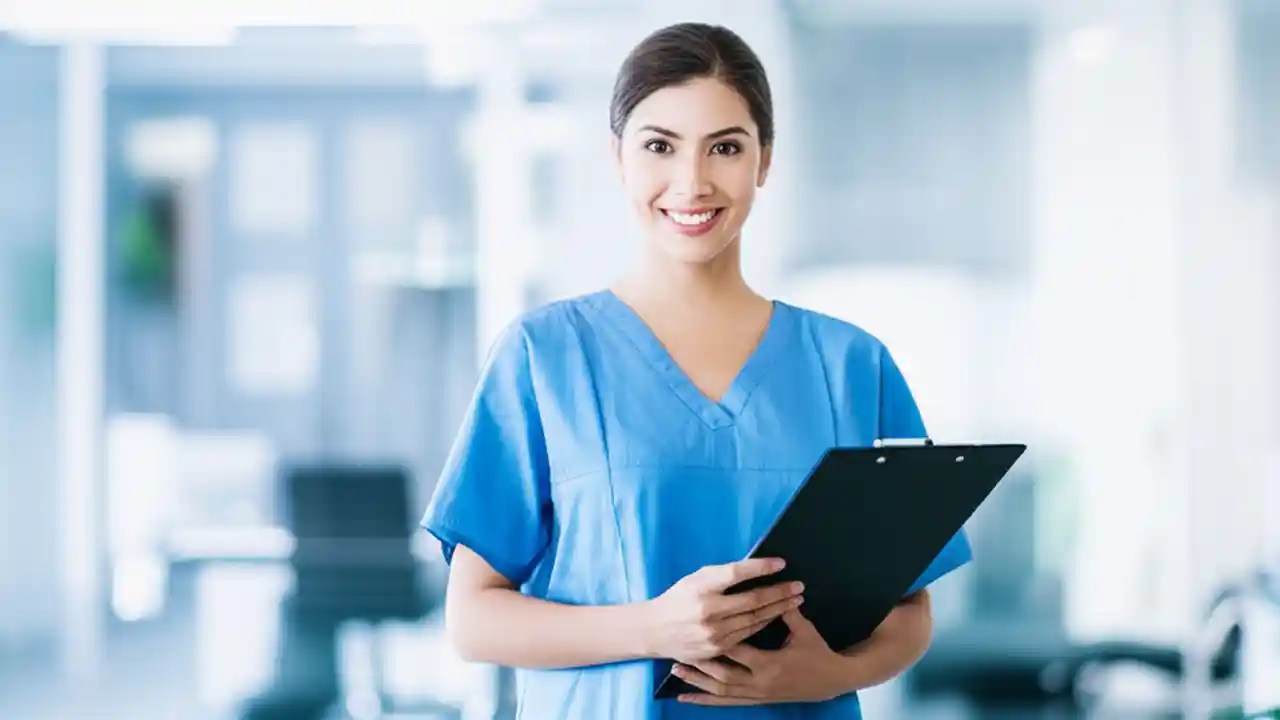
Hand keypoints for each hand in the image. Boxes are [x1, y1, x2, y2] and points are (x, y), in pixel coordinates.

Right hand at [641, 558, 803, 663]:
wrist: (656, 630)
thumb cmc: (679, 598)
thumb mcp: (696, 578)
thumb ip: (722, 575)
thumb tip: (754, 568)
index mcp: (702, 587)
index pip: (737, 573)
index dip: (761, 567)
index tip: (781, 563)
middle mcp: (708, 610)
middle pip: (753, 600)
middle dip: (780, 592)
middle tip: (799, 586)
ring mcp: (714, 632)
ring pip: (755, 619)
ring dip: (779, 608)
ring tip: (796, 600)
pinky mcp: (717, 648)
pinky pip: (747, 634)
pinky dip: (764, 622)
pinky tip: (777, 615)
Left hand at [672, 609, 851, 704]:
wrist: (830, 682)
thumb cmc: (817, 654)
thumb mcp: (805, 632)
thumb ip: (786, 612)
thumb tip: (771, 588)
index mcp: (769, 664)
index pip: (739, 650)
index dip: (719, 639)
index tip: (699, 627)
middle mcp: (759, 683)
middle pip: (723, 675)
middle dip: (701, 665)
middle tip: (679, 652)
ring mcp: (756, 695)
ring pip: (721, 691)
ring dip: (698, 682)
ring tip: (676, 670)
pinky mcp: (755, 700)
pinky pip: (725, 702)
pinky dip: (705, 700)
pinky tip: (686, 698)